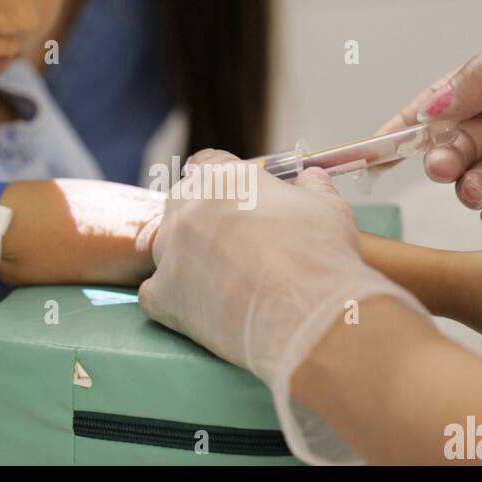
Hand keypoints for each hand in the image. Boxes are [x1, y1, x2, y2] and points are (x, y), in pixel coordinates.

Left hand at [139, 150, 429, 463]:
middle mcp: (190, 208)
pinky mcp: (164, 296)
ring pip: (164, 243)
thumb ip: (313, 187)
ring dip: (184, 253)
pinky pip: (152, 292)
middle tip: (227, 238)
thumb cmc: (324, 258)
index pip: (208, 163)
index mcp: (227, 179)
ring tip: (217, 276)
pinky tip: (194, 304)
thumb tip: (310, 177)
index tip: (229, 194)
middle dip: (200, 213)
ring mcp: (171, 252)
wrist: (309, 318)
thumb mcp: (329, 209)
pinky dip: (169, 296)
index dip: (219, 177)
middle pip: (180, 199)